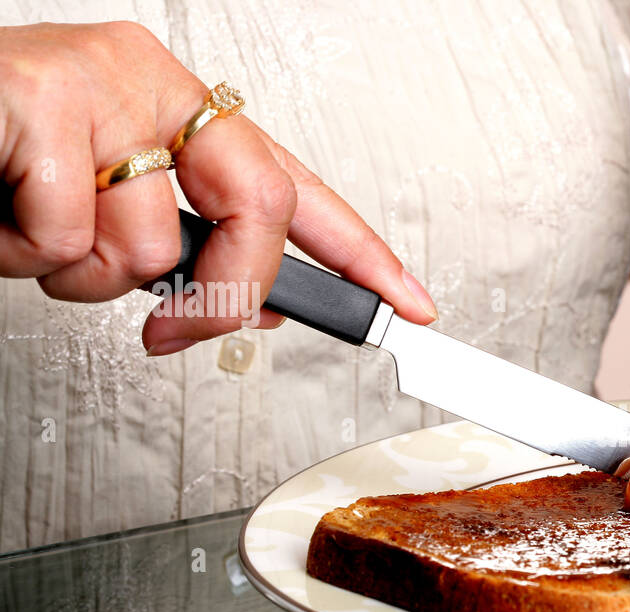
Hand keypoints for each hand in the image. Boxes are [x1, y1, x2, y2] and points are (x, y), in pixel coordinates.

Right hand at [0, 21, 438, 355]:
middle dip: (225, 292)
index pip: (301, 185)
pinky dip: (23, 255)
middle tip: (174, 328)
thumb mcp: (104, 210)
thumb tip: (251, 305)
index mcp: (177, 109)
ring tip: (26, 229)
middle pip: (263, 207)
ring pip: (148, 245)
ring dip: (79, 276)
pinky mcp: (39, 95)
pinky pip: (68, 234)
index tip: (409, 302)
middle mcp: (152, 83)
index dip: (362, 252)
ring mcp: (99, 81)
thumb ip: (181, 248)